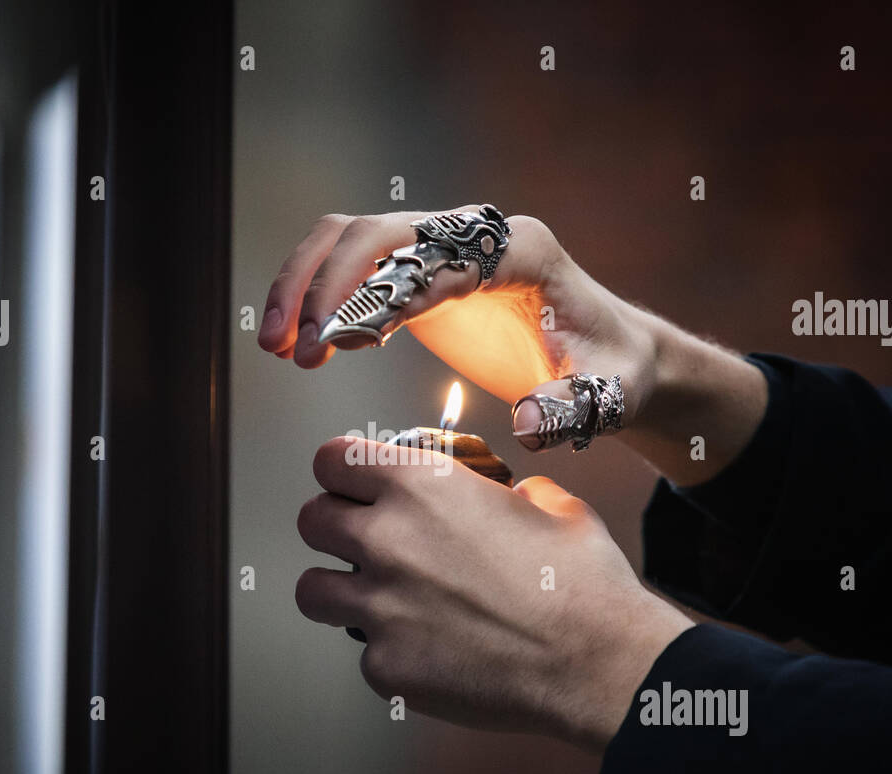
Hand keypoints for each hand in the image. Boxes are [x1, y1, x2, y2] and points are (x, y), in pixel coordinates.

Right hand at [257, 207, 662, 410]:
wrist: (615, 357)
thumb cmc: (615, 372)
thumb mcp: (609, 394)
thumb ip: (572, 408)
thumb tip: (528, 424)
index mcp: (520, 252)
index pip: (431, 254)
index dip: (378, 292)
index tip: (340, 343)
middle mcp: (475, 236)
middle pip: (374, 232)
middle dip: (321, 284)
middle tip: (291, 347)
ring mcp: (445, 250)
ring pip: (352, 240)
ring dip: (304, 285)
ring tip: (276, 347)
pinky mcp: (425, 276)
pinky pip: (356, 270)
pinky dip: (319, 300)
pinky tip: (302, 350)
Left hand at [295, 437, 693, 751]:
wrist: (596, 662)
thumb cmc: (581, 580)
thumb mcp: (550, 504)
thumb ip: (505, 491)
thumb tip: (505, 496)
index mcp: (421, 485)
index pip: (333, 459)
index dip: (344, 472)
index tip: (356, 486)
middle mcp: (386, 540)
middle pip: (311, 520)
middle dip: (335, 529)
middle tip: (367, 545)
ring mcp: (379, 608)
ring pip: (312, 591)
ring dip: (340, 591)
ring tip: (380, 601)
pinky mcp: (385, 667)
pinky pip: (364, 652)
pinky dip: (391, 651)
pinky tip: (435, 652)